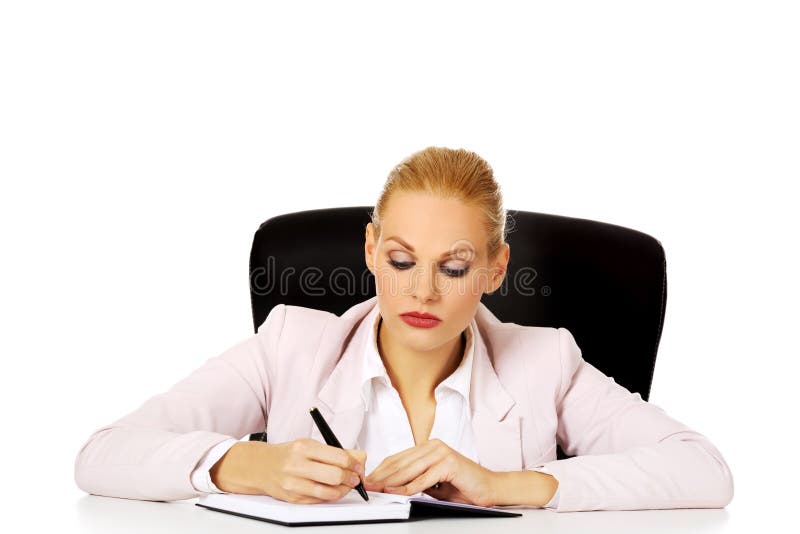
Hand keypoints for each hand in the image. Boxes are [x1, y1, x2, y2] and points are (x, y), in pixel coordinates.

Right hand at [210, 439, 366, 503]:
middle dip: (351, 478)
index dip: (354, 464)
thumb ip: (336, 451)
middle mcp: (297, 465)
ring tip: (346, 485)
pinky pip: (320, 500)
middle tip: (355, 478)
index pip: (338, 457)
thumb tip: (360, 457)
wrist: (261, 466)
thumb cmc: (288, 454)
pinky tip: (332, 490)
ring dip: (343, 490)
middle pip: (335, 476)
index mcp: (304, 447)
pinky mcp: (293, 498)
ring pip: (329, 492)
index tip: (359, 466)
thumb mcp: (310, 445)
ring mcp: (294, 484)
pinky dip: (330, 496)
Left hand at [362, 438, 497, 506]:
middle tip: (367, 486)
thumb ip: (415, 479)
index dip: (381, 470)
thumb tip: (391, 486)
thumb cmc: (463, 486)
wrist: (490, 488)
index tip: (369, 481)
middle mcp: (433, 446)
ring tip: (377, 490)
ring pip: (409, 469)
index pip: (398, 458)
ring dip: (390, 482)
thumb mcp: (433, 483)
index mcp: (428, 447)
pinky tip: (397, 493)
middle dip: (381, 476)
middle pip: (400, 462)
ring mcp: (441, 452)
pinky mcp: (449, 463)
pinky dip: (408, 488)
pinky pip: (424, 479)